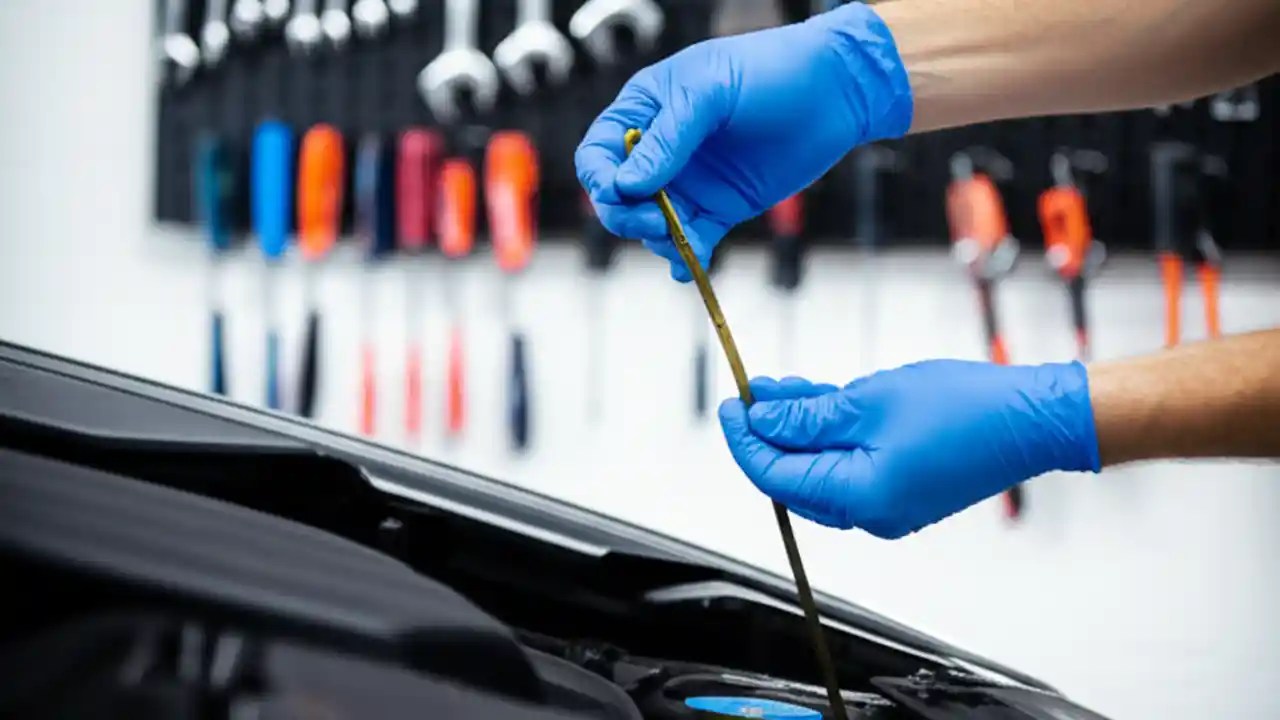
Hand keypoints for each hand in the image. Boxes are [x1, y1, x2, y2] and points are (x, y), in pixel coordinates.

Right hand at [575, 3, 911, 281]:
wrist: (836, 91)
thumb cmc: (771, 71)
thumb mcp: (711, 92)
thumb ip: (669, 138)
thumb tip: (628, 185)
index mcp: (645, 110)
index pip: (599, 152)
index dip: (599, 177)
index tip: (620, 192)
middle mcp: (661, 150)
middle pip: (619, 197)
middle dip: (628, 216)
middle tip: (656, 223)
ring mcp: (690, 182)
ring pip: (652, 224)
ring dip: (659, 239)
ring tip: (682, 240)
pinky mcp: (720, 208)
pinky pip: (692, 239)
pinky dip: (687, 256)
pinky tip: (691, 266)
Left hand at [717, 363, 1100, 537]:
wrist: (1031, 418)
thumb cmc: (965, 409)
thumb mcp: (868, 401)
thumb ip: (807, 415)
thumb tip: (761, 419)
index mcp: (858, 499)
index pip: (775, 475)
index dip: (744, 440)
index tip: (730, 406)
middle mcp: (869, 513)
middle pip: (794, 475)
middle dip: (767, 432)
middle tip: (748, 393)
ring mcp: (886, 502)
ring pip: (820, 465)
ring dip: (796, 428)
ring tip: (774, 389)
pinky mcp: (901, 485)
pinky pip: (849, 462)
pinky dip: (828, 433)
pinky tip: (812, 400)